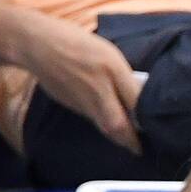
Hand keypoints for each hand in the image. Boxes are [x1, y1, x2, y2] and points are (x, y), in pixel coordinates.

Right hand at [17, 12, 142, 154]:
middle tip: (139, 149)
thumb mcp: (108, 53)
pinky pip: (91, 119)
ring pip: (104, 125)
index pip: (136, 101)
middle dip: (130, 140)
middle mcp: (98, 85)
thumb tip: (138, 100)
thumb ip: (123, 76)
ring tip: (129, 142)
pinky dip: (102, 125)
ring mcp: (81, 97)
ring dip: (117, 136)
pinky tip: (109, 125)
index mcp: (112, 67)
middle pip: (118, 123)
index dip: (147, 119)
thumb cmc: (76, 43)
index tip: (156, 128)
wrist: (35, 42)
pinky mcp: (70, 103)